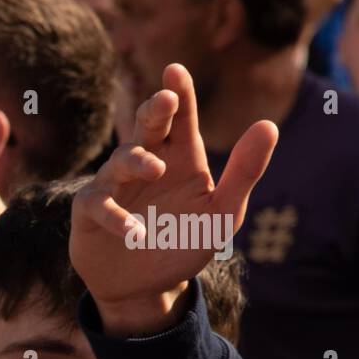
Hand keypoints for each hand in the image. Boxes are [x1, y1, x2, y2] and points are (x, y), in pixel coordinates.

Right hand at [70, 63, 277, 335]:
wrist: (145, 287)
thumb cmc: (182, 244)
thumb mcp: (222, 215)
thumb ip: (244, 173)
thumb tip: (268, 124)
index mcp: (180, 158)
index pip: (181, 119)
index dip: (179, 94)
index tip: (175, 71)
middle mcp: (146, 164)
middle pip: (146, 128)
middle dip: (154, 111)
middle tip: (165, 100)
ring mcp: (115, 185)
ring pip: (120, 161)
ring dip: (137, 161)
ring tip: (155, 169)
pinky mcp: (90, 211)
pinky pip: (99, 204)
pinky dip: (115, 216)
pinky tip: (135, 232)